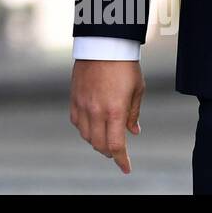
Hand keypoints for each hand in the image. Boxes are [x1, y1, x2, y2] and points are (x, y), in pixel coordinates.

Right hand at [70, 59, 144, 173]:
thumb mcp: (137, 90)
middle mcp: (96, 110)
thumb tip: (133, 132)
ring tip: (105, 138)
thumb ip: (133, 114)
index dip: (121, 160)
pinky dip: (84, 129)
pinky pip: (76, 121)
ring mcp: (83, 104)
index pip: (116, 145)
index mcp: (115, 110)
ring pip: (86, 135)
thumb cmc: (125, 65)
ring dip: (96, 141)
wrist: (103, 44)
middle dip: (109, 152)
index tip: (126, 168)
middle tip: (117, 152)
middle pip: (99, 144)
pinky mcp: (74, 97)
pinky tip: (92, 125)